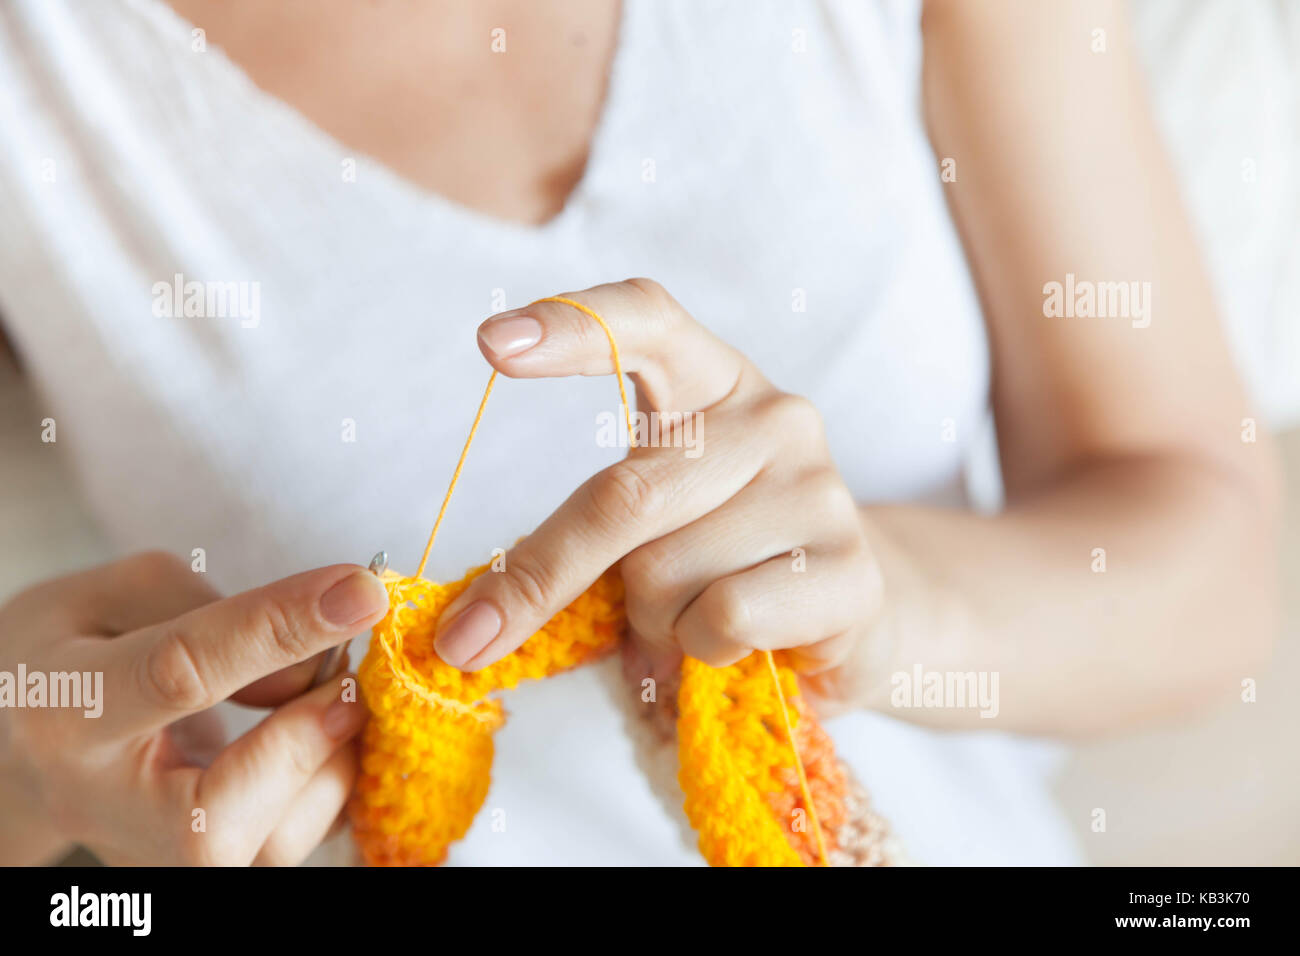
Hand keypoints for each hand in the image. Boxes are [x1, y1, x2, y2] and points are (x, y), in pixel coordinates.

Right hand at [0, 552, 388, 864]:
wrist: (24, 734)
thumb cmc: (77, 648)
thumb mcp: (122, 591)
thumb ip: (219, 614)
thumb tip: (313, 670)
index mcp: (69, 711)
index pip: (182, 675)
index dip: (280, 630)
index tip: (360, 594)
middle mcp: (100, 805)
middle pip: (216, 821)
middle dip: (306, 740)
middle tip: (346, 671)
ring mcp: (147, 856)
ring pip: (267, 848)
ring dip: (329, 759)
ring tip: (329, 691)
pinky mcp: (199, 871)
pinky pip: (288, 843)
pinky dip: (327, 782)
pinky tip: (319, 728)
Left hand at [432, 279, 886, 703]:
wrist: (844, 611)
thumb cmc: (718, 559)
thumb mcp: (648, 524)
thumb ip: (580, 536)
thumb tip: (469, 625)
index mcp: (711, 380)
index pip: (645, 321)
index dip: (572, 325)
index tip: (492, 344)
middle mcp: (774, 416)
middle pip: (626, 494)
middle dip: (545, 575)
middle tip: (473, 637)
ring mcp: (820, 487)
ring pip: (666, 573)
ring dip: (651, 623)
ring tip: (692, 619)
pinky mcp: (851, 568)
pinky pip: (724, 617)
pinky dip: (701, 649)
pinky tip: (740, 642)